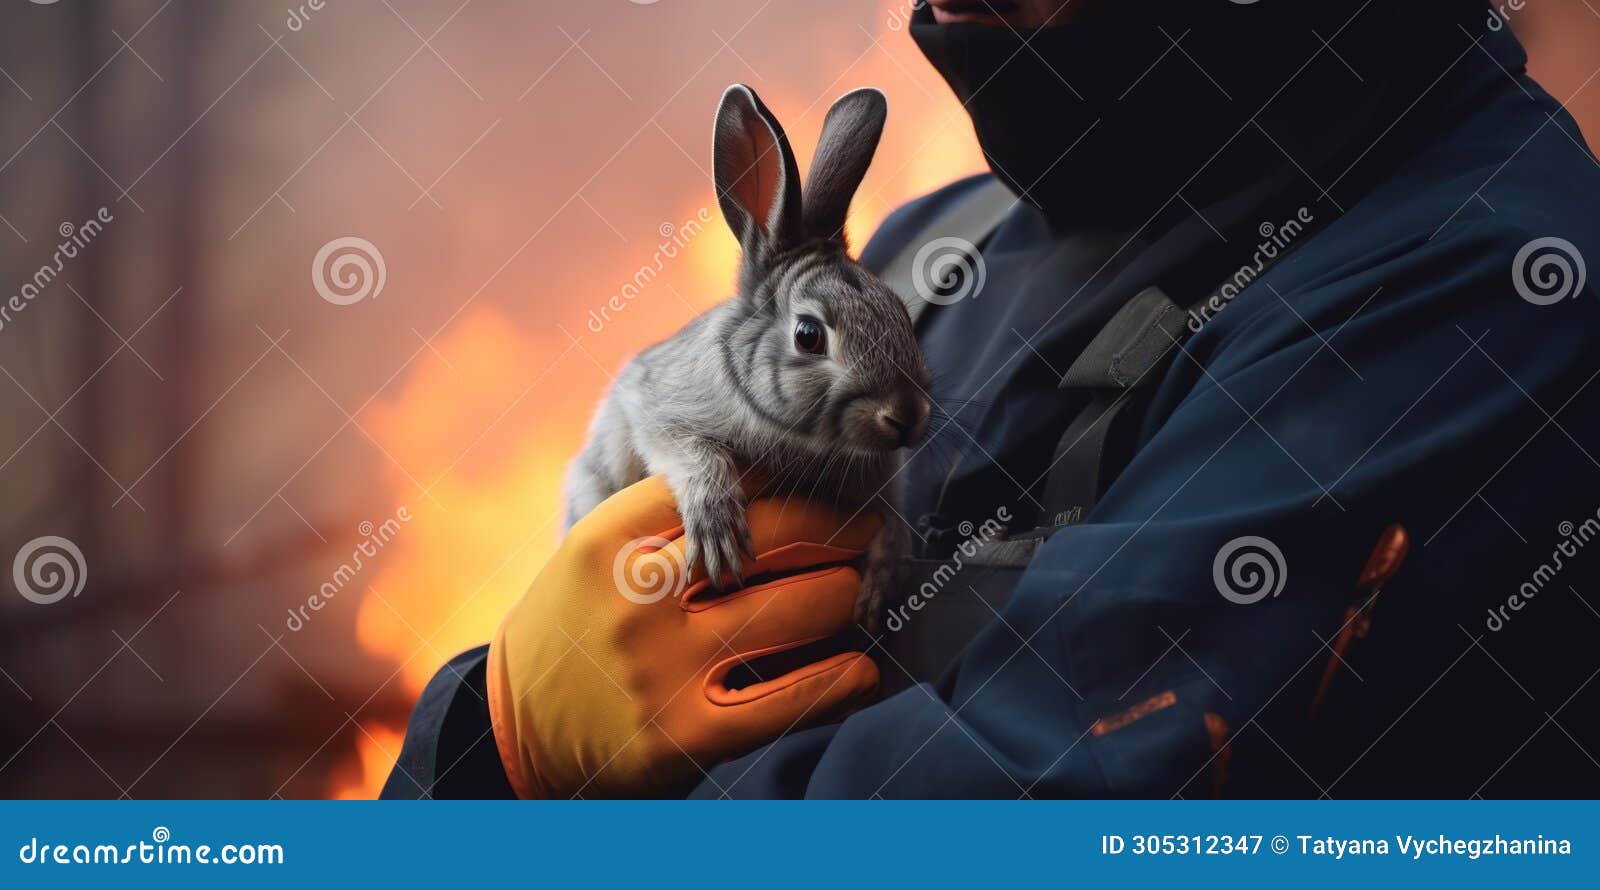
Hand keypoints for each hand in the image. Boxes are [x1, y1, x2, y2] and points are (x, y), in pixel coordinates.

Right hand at [486, 475, 881, 797]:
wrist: (512, 739)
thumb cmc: (569, 636)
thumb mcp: (591, 563)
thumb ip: (663, 525)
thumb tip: (770, 488)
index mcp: (607, 543)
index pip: (718, 486)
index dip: (779, 482)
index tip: (815, 480)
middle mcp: (634, 600)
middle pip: (768, 539)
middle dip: (833, 529)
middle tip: (864, 526)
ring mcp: (661, 669)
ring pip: (791, 611)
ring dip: (840, 597)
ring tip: (855, 592)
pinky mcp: (684, 735)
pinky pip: (787, 700)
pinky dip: (837, 683)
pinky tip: (859, 672)